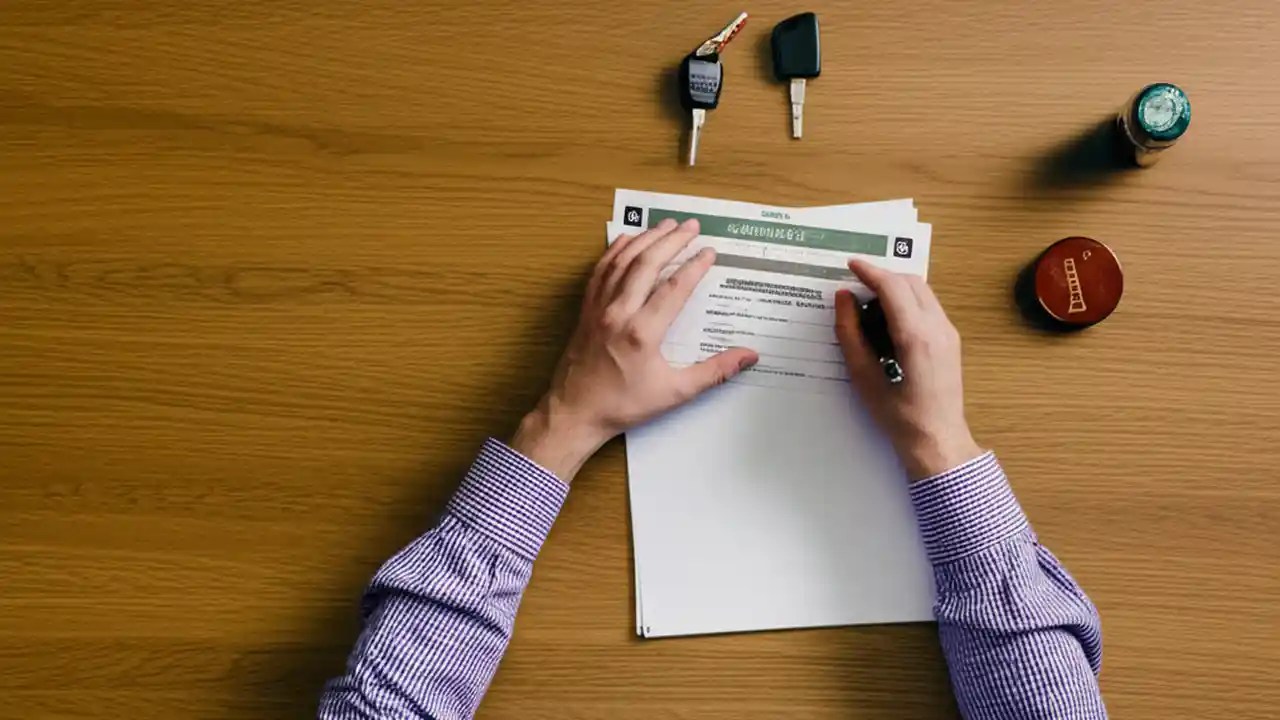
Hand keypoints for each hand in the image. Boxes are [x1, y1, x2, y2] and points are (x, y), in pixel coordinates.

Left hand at [512, 218, 757, 480]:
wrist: (575, 412)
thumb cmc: (623, 404)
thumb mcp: (675, 392)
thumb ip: (714, 372)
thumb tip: (748, 356)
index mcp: (642, 333)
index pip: (674, 288)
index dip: (694, 266)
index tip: (709, 251)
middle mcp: (618, 313)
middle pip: (647, 264)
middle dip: (671, 241)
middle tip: (691, 226)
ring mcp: (598, 308)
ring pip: (622, 262)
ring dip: (645, 239)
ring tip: (665, 224)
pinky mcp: (586, 310)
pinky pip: (600, 271)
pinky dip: (615, 251)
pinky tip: (627, 239)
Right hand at [834, 260, 981, 481]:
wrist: (938, 441)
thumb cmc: (899, 418)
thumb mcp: (864, 378)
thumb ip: (850, 334)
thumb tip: (844, 298)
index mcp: (916, 336)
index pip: (892, 287)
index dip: (869, 271)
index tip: (849, 264)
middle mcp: (938, 327)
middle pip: (910, 281)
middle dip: (882, 276)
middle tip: (856, 284)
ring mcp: (948, 332)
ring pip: (922, 291)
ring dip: (896, 287)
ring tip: (869, 302)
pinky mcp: (951, 340)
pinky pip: (929, 306)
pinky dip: (907, 301)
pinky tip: (889, 319)